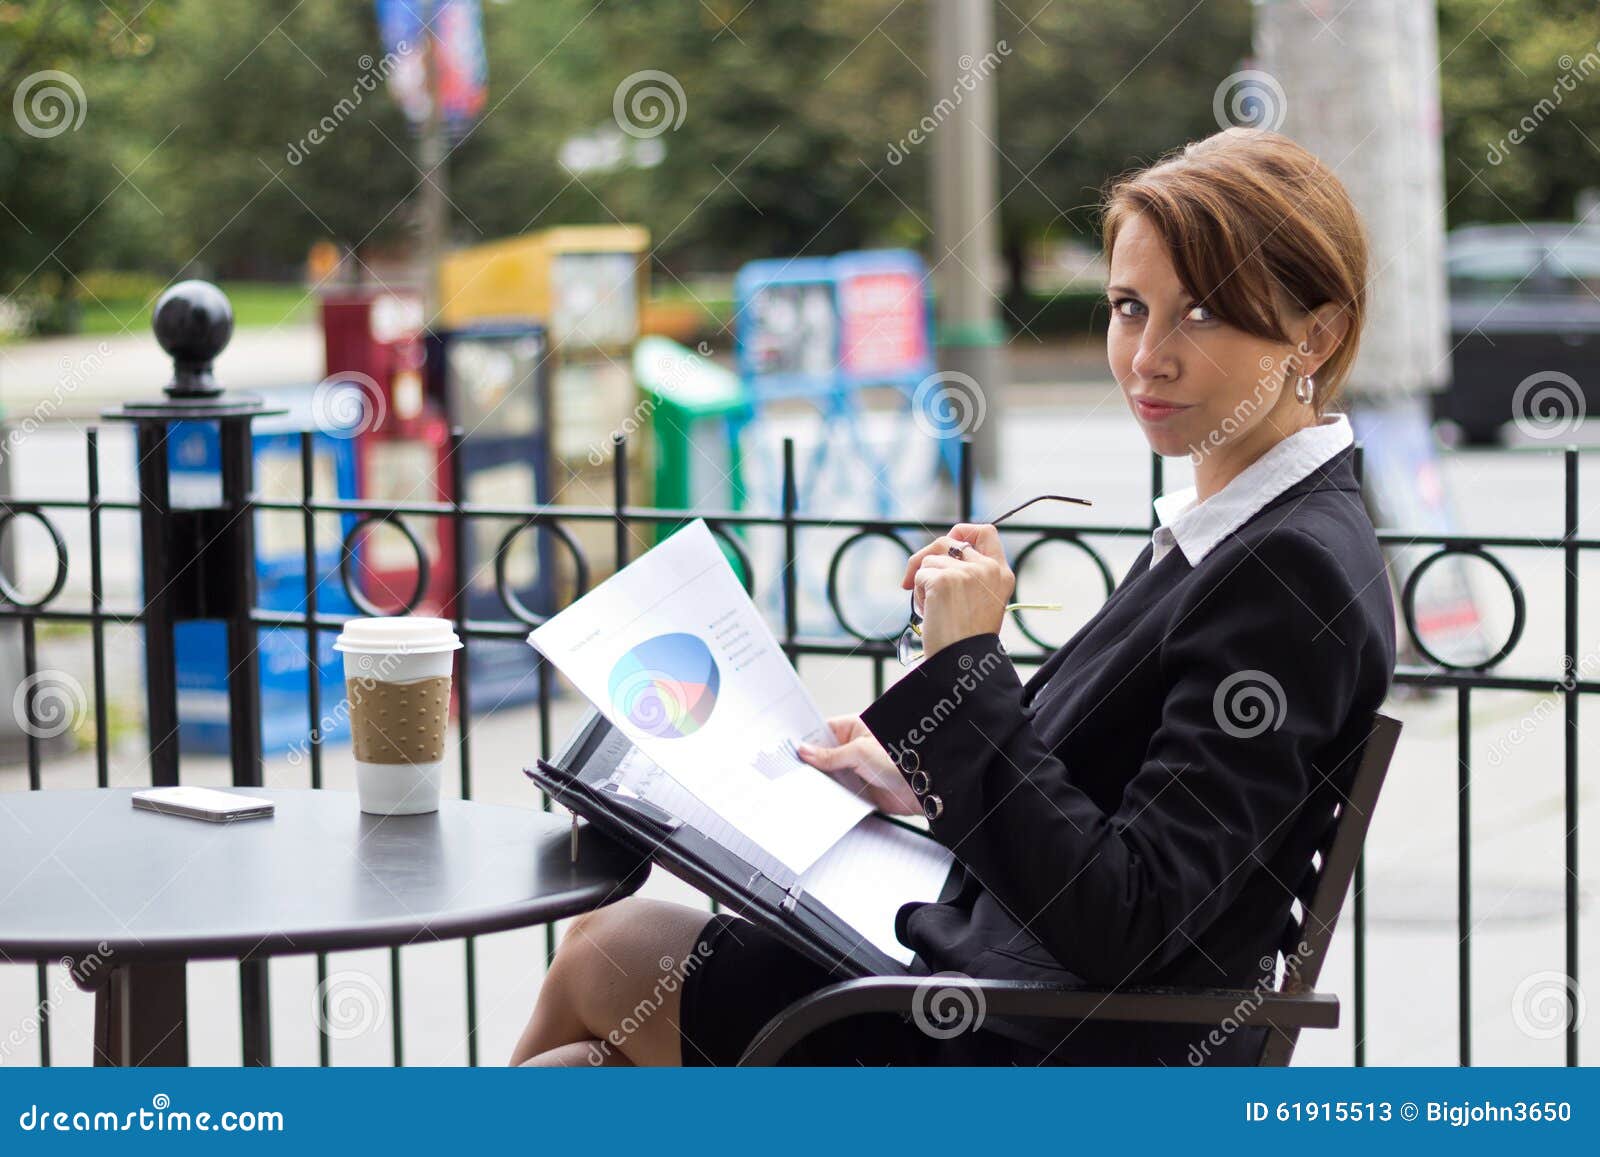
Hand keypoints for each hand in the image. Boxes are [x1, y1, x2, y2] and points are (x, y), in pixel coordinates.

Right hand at [796, 715, 920, 815]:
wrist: (921, 790)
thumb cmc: (897, 761)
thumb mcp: (860, 752)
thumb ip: (830, 755)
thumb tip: (804, 751)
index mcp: (854, 729)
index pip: (822, 730)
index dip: (805, 738)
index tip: (786, 746)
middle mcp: (853, 749)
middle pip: (822, 754)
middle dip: (808, 762)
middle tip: (787, 768)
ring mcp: (855, 769)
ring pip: (828, 775)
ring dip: (817, 781)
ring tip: (796, 785)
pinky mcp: (859, 790)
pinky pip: (838, 792)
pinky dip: (828, 796)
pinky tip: (814, 799)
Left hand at [902, 522, 1014, 657]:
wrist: (963, 661)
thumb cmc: (967, 639)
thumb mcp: (981, 601)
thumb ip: (971, 575)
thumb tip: (937, 555)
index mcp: (1001, 574)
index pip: (986, 532)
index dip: (963, 532)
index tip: (948, 541)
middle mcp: (988, 569)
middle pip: (947, 541)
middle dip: (925, 556)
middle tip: (912, 578)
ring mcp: (967, 572)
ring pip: (929, 560)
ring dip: (923, 583)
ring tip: (935, 609)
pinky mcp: (945, 579)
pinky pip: (919, 575)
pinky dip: (919, 593)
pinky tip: (931, 613)